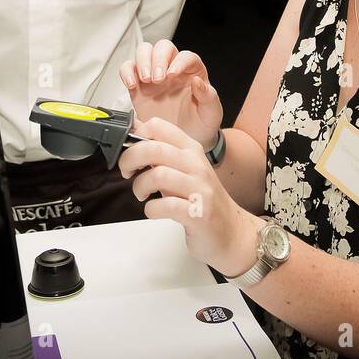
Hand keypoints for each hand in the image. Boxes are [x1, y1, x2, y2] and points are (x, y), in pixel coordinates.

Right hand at [119, 39, 222, 150]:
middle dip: (158, 59)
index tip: (172, 75)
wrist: (182, 141)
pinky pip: (128, 68)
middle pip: (163, 47)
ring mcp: (154, 76)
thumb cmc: (200, 124)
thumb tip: (198, 81)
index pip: (186, 56)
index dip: (179, 62)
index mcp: (192, 71)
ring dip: (142, 62)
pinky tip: (131, 84)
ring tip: (145, 80)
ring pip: (144, 51)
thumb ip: (208, 96)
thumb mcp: (211, 113)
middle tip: (157, 79)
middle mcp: (172, 69)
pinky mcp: (138, 87)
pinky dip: (126, 72)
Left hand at [119, 117, 260, 275]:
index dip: (136, 136)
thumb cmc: (202, 200)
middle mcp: (196, 165)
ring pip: (158, 175)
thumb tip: (134, 133)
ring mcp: (200, 189)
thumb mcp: (183, 170)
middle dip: (129, 159)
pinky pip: (166, 206)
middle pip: (153, 148)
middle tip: (126, 172)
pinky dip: (151, 209)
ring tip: (141, 194)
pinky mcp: (198, 214)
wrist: (232, 231)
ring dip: (139, 186)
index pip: (159, 126)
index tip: (129, 149)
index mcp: (191, 150)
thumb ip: (161, 154)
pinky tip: (154, 211)